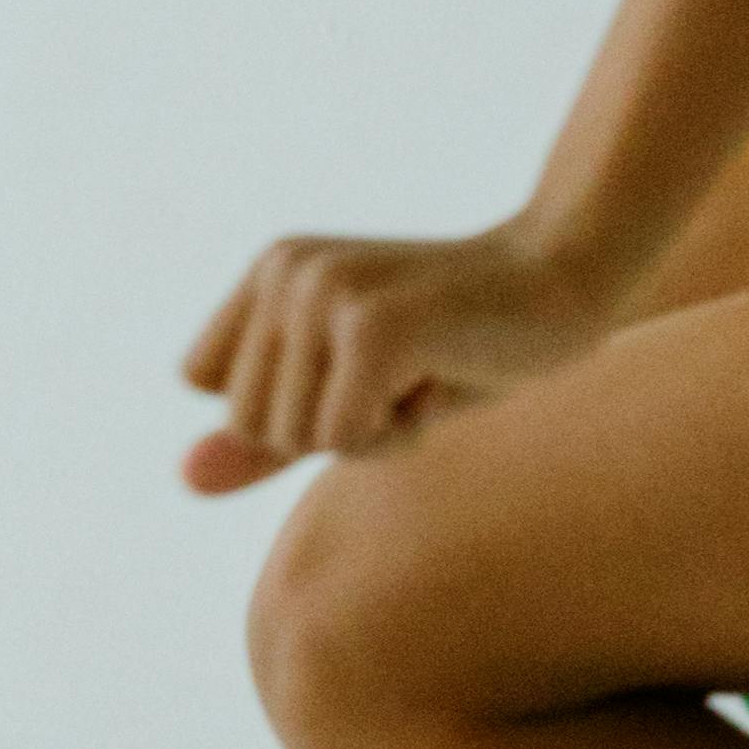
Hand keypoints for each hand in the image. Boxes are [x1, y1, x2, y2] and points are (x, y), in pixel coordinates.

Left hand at [178, 221, 617, 495]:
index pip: (220, 396)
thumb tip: (185, 478)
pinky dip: (402, 436)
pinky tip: (443, 380)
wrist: (563, 283)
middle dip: (334, 430)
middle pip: (252, 425)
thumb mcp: (350, 394)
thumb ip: (266, 436)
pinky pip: (347, 440)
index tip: (368, 368)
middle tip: (406, 376)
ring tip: (427, 373)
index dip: (297, 413)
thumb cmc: (461, 344)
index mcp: (270, 269)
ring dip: (375, 433)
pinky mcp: (372, 326)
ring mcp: (326, 294)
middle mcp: (286, 270)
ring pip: (299, 438)